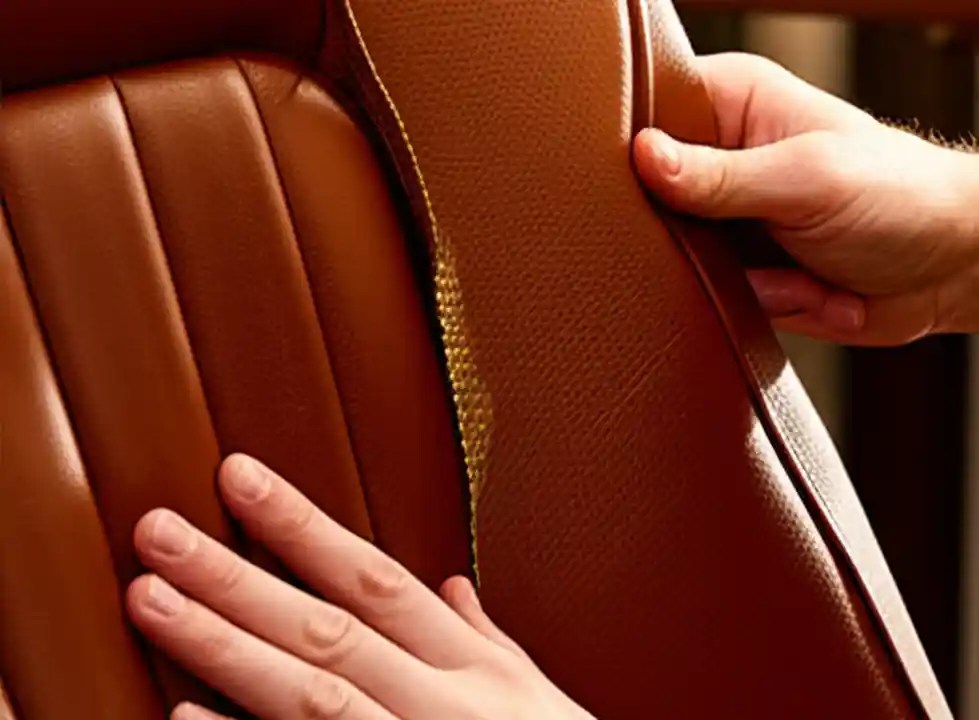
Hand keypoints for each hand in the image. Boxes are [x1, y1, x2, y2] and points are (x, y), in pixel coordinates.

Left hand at [127, 454, 591, 719]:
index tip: (241, 479)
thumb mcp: (537, 696)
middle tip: (157, 532)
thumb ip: (488, 640)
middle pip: (328, 630)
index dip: (305, 528)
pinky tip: (185, 719)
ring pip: (311, 695)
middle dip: (239, 578)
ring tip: (152, 601)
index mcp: (472, 667)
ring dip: (225, 648)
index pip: (377, 581)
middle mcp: (442, 703)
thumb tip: (448, 586)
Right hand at [634, 52, 978, 345]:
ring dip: (749, 281)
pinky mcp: (745, 271)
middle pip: (651, 198)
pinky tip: (817, 288)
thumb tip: (645, 157)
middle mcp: (723, 156)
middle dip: (701, 238)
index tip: (662, 190)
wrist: (955, 267)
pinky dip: (772, 305)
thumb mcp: (808, 179)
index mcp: (734, 103)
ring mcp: (730, 219)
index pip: (651, 111)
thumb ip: (722, 176)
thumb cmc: (902, 197)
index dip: (637, 151)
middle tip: (759, 239)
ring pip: (679, 261)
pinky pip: (719, 300)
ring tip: (806, 267)